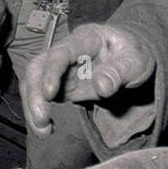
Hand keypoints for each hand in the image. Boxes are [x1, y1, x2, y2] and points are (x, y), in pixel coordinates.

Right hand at [23, 23, 154, 137]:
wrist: (131, 57)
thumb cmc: (133, 53)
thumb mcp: (134, 61)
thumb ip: (118, 72)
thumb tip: (101, 87)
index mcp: (85, 39)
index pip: (61, 52)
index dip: (52, 72)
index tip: (49, 94)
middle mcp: (67, 51)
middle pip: (39, 66)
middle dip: (34, 93)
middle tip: (41, 121)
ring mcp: (62, 69)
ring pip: (35, 81)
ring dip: (33, 105)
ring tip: (43, 130)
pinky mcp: (62, 85)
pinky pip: (43, 96)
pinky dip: (40, 111)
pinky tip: (47, 127)